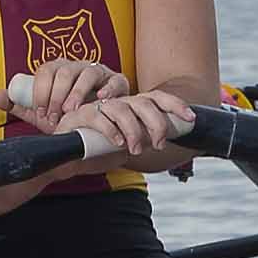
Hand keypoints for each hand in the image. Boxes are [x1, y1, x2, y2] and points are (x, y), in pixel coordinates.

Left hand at [0, 58, 129, 122]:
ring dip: (78, 92)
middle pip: (65, 71)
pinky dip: (109, 89)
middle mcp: (77, 66)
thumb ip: (20, 106)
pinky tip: (102, 100)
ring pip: (88, 73)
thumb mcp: (42, 114)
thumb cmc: (67, 117)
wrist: (97, 127)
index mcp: (57, 70)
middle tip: (55, 116)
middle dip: (57, 95)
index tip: (40, 112)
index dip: (41, 91)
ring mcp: (98, 71)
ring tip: (73, 112)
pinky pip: (115, 80)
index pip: (46, 72)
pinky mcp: (117, 81)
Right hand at [73, 86, 193, 157]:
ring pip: (123, 109)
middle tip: (158, 144)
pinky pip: (99, 117)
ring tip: (135, 150)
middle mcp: (116, 102)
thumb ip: (143, 140)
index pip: (156, 98)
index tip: (191, 118)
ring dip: (134, 131)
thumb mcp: (127, 147)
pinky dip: (112, 130)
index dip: (175, 105)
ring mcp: (97, 106)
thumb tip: (167, 140)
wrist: (65, 159)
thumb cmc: (96, 152)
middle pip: (143, 102)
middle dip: (156, 123)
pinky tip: (117, 143)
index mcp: (130, 106)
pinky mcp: (80, 116)